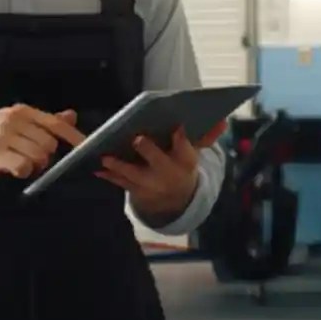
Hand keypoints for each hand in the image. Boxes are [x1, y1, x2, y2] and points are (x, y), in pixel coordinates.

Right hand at [0, 105, 84, 183]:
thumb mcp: (16, 123)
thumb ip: (44, 122)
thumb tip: (71, 116)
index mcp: (22, 111)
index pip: (55, 123)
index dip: (73, 136)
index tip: (86, 148)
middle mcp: (14, 120)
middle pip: (49, 144)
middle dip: (45, 157)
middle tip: (30, 160)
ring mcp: (4, 135)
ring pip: (38, 156)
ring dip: (34, 166)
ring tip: (20, 164)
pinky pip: (24, 167)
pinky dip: (23, 172)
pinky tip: (13, 170)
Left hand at [96, 120, 226, 222]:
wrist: (176, 199)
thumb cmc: (181, 164)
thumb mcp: (195, 151)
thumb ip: (206, 135)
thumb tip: (223, 120)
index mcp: (185, 161)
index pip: (185, 150)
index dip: (182, 139)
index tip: (178, 127)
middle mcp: (168, 173)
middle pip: (159, 162)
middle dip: (149, 152)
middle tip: (138, 139)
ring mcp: (150, 184)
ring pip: (135, 175)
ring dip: (120, 166)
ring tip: (106, 156)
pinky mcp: (135, 190)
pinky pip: (121, 183)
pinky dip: (109, 176)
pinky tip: (97, 168)